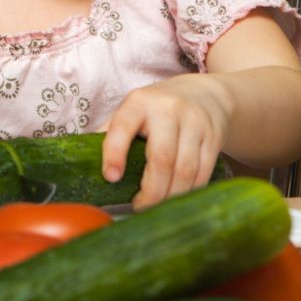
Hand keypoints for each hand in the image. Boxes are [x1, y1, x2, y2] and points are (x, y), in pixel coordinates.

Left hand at [101, 74, 233, 209]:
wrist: (204, 93)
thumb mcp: (132, 110)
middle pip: (161, 158)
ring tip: (156, 205)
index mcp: (139, 103)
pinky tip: (177, 197)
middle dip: (150, 190)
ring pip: (185, 170)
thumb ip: (112, 133)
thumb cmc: (157, 108)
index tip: (111, 178)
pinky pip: (203, 172)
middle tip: (139, 207)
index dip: (115, 154)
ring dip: (170, 195)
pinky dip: (189, 190)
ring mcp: (195, 123)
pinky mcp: (214, 137)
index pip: (123, 128)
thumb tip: (86, 163)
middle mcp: (168, 110)